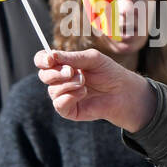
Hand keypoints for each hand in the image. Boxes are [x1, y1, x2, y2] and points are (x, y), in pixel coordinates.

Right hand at [34, 49, 156, 132]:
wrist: (124, 91)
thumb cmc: (109, 72)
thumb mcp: (92, 59)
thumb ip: (72, 57)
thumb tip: (51, 56)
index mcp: (63, 65)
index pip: (42, 61)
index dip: (42, 59)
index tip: (50, 60)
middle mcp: (61, 80)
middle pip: (44, 75)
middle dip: (56, 73)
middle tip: (72, 71)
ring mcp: (64, 96)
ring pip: (52, 90)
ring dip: (68, 85)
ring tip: (84, 82)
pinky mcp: (70, 110)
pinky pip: (59, 104)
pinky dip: (69, 97)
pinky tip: (83, 93)